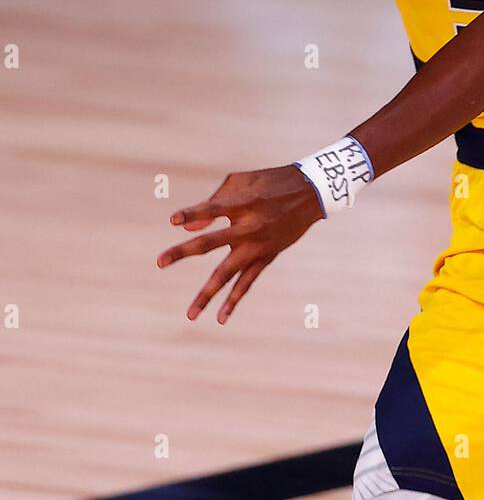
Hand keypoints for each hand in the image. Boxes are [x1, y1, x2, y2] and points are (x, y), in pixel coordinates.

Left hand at [157, 165, 322, 322]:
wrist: (309, 194)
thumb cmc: (268, 182)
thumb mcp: (241, 181)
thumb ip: (212, 203)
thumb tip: (187, 230)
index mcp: (242, 202)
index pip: (211, 209)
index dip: (192, 214)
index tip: (173, 221)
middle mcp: (249, 226)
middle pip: (210, 242)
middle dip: (183, 251)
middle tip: (159, 262)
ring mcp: (258, 245)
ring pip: (227, 273)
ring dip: (207, 294)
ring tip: (191, 315)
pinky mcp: (266, 257)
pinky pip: (247, 282)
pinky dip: (234, 299)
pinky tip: (221, 318)